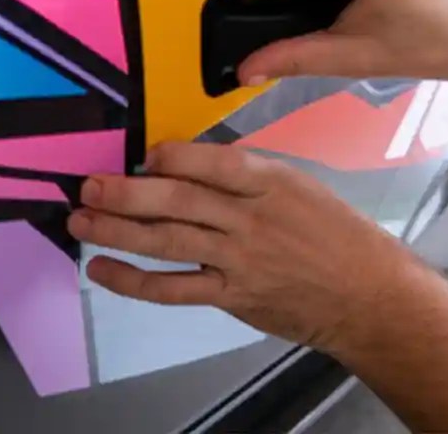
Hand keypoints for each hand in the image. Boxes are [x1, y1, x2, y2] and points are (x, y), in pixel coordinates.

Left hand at [67, 142, 422, 355]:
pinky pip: (175, 289)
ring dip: (119, 232)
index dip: (176, 156)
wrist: (366, 295)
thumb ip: (247, 177)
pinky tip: (104, 269)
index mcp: (272, 183)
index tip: (143, 151)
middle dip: (128, 193)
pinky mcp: (231, 296)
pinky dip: (135, 281)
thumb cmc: (334, 233)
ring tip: (80, 221)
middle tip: (89, 185)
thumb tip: (185, 163)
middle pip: (181, 202)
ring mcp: (239, 261)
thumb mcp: (300, 186)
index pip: (217, 163)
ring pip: (170, 242)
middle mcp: (252, 220)